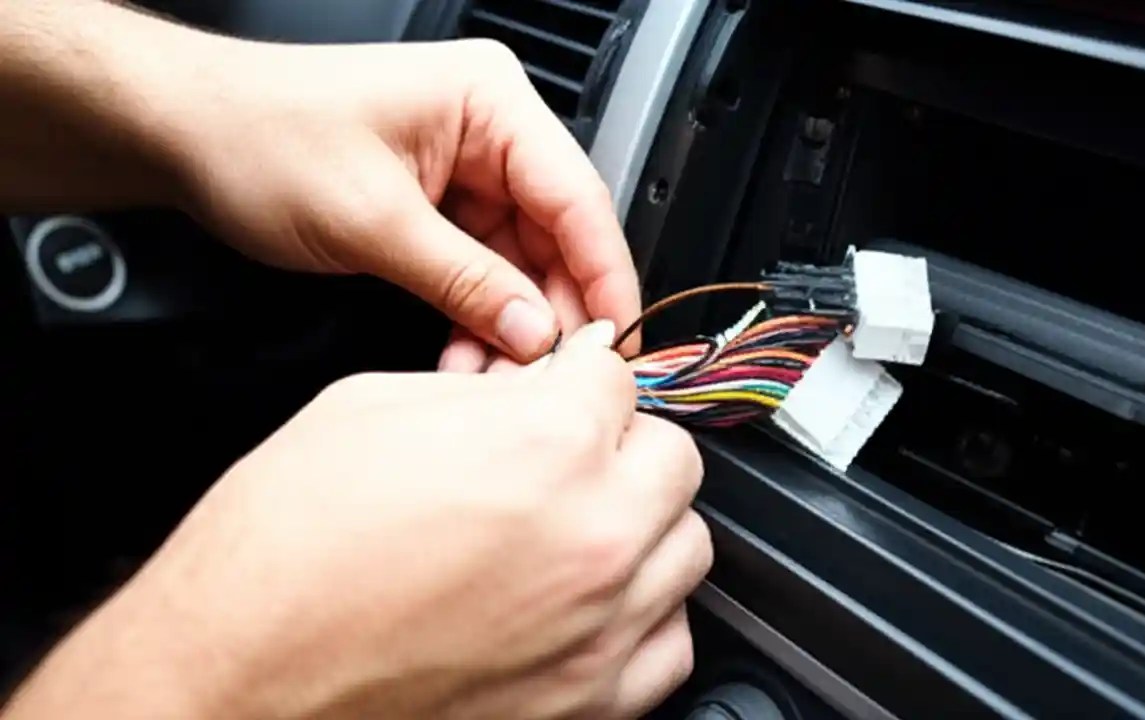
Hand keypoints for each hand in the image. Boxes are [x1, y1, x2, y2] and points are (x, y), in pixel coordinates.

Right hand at [3, 322, 708, 718]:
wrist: (238, 674)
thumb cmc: (282, 552)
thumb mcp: (376, 409)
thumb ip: (485, 392)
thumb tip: (533, 385)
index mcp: (545, 443)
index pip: (618, 375)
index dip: (583, 371)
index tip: (570, 382)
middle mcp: (591, 535)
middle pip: (673, 458)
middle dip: (624, 442)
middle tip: (572, 450)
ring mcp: (599, 627)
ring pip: (685, 548)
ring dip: (642, 523)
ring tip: (578, 523)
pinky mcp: (590, 700)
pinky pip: (668, 641)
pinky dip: (642, 613)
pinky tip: (589, 600)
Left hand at [5, 2, 641, 362]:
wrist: (183, 134)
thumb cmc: (261, 137)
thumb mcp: (374, 221)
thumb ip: (467, 281)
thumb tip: (537, 332)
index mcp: (490, 102)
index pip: (577, 196)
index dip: (604, 275)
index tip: (619, 340)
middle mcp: (488, 130)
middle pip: (556, 235)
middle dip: (552, 312)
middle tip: (552, 381)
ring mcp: (466, 168)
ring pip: (521, 261)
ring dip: (513, 325)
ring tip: (498, 381)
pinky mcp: (440, 204)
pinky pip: (483, 268)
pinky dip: (479, 315)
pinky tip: (471, 357)